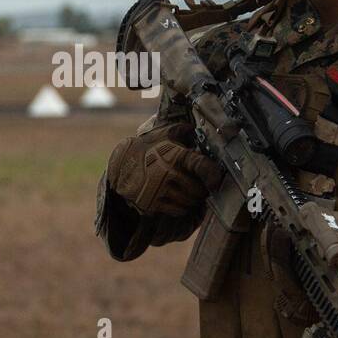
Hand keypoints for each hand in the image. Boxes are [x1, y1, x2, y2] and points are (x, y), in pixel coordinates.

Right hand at [106, 121, 224, 218]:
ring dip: (193, 200)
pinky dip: (182, 207)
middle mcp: (168, 174)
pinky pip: (178, 211)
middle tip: (202, 187)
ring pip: (189, 202)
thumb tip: (196, 127)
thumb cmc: (148, 148)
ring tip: (191, 194)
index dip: (213, 175)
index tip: (216, 181)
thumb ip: (182, 130)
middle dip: (202, 190)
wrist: (121, 165)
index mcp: (175, 156)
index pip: (202, 166)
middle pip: (198, 190)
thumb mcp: (164, 134)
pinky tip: (179, 200)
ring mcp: (159, 190)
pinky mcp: (153, 204)